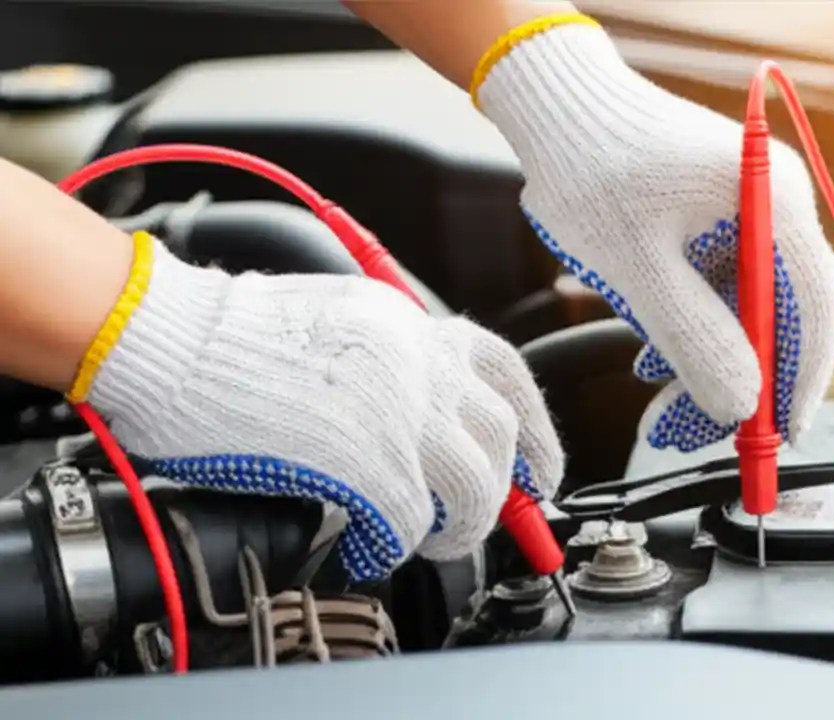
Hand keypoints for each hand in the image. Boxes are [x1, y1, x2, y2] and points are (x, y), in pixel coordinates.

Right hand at [83, 234, 562, 580]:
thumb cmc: (233, 335)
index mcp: (414, 324)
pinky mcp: (369, 463)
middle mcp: (422, 365)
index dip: (535, 427)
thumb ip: (396, 359)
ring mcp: (401, 414)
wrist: (172, 340)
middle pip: (503, 437)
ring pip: (474, 488)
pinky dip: (397, 549)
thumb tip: (426, 415)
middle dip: (507, 489)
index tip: (538, 465)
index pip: (508, 372)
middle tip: (491, 518)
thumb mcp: (342, 321)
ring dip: (459, 527)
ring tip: (430, 541)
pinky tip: (370, 549)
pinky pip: (412, 525)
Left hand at [476, 18, 833, 451]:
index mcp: (772, 203)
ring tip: (656, 407)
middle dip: (735, 382)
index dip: (800, 378)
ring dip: (703, 363)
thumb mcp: (640, 271)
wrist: (557, 107)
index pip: (812, 306)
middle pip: (776, 315)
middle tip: (690, 433)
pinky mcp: (714, 221)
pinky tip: (648, 361)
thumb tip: (741, 407)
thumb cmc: (591, 171)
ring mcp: (744, 212)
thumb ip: (695, 341)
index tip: (779, 433)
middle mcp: (772, 204)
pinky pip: (715, 291)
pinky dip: (686, 331)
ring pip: (740, 312)